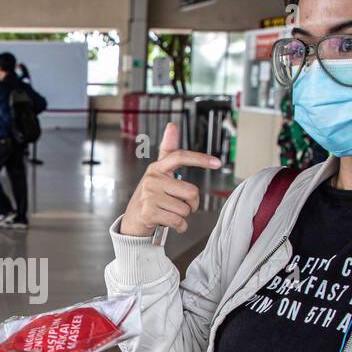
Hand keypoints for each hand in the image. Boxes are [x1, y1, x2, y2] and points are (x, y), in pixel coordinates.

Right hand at [119, 121, 219, 237]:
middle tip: (181, 206)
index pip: (180, 156)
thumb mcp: (158, 174)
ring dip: (183, 216)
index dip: (200, 158)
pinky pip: (178, 220)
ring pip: (185, 208)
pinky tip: (171, 224)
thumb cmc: (150, 197)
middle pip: (191, 191)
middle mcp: (152, 179)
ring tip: (170, 213)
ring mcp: (149, 195)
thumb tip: (172, 125)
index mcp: (157, 167)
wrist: (133, 221)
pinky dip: (179, 226)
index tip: (217, 162)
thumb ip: (167, 151)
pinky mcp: (149, 212)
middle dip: (192, 204)